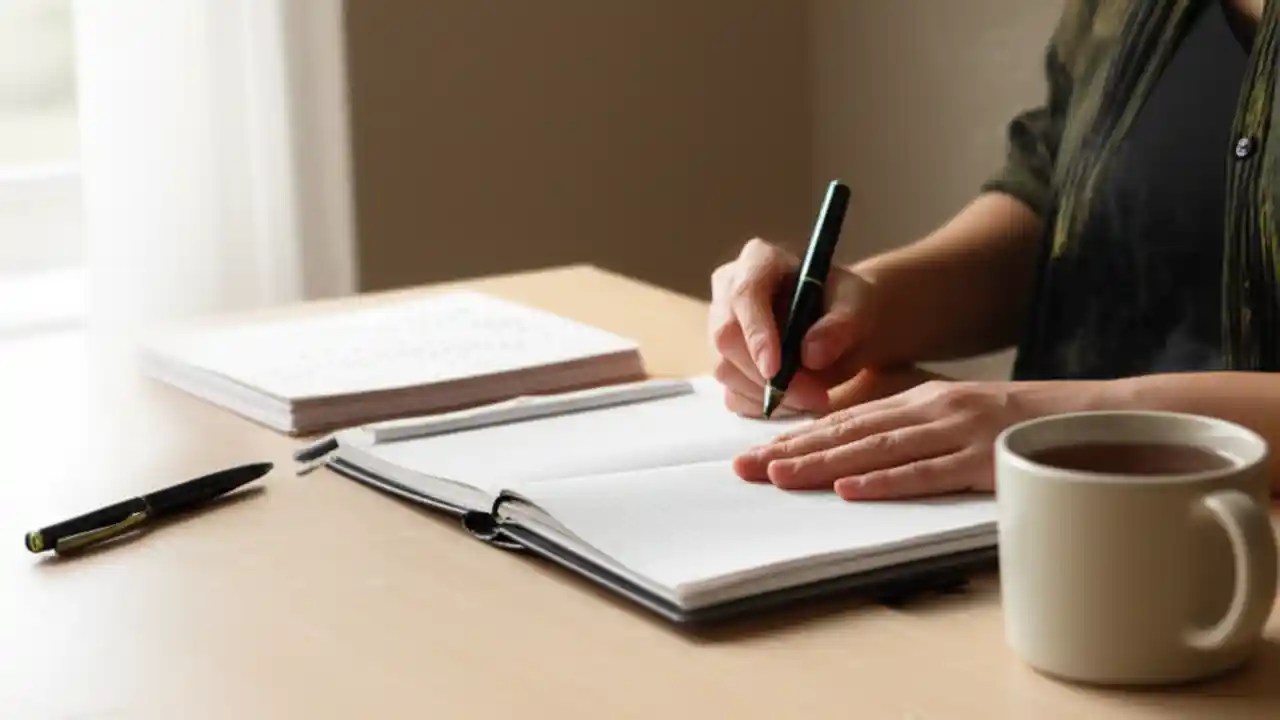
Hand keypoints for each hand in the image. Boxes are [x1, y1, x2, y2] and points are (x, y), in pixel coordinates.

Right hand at [708, 238, 874, 416]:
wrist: (841, 326)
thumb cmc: (846, 305)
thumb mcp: (857, 306)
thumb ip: (841, 325)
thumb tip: (811, 354)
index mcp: (758, 261)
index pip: (743, 295)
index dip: (755, 334)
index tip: (776, 371)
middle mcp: (729, 289)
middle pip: (725, 337)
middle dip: (766, 376)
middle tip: (814, 396)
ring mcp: (720, 326)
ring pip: (725, 370)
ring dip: (769, 396)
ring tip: (814, 398)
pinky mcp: (724, 361)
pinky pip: (731, 392)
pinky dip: (764, 406)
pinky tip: (796, 400)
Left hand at [733, 378, 1098, 499]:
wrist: (1095, 417)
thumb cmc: (1020, 425)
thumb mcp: (957, 419)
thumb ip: (912, 432)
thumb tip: (857, 459)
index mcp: (921, 400)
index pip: (846, 420)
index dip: (798, 437)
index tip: (757, 454)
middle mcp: (931, 409)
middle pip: (849, 432)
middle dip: (792, 450)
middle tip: (744, 468)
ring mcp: (957, 432)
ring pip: (877, 449)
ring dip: (823, 465)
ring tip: (779, 477)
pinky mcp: (985, 459)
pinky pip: (929, 473)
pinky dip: (887, 482)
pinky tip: (851, 489)